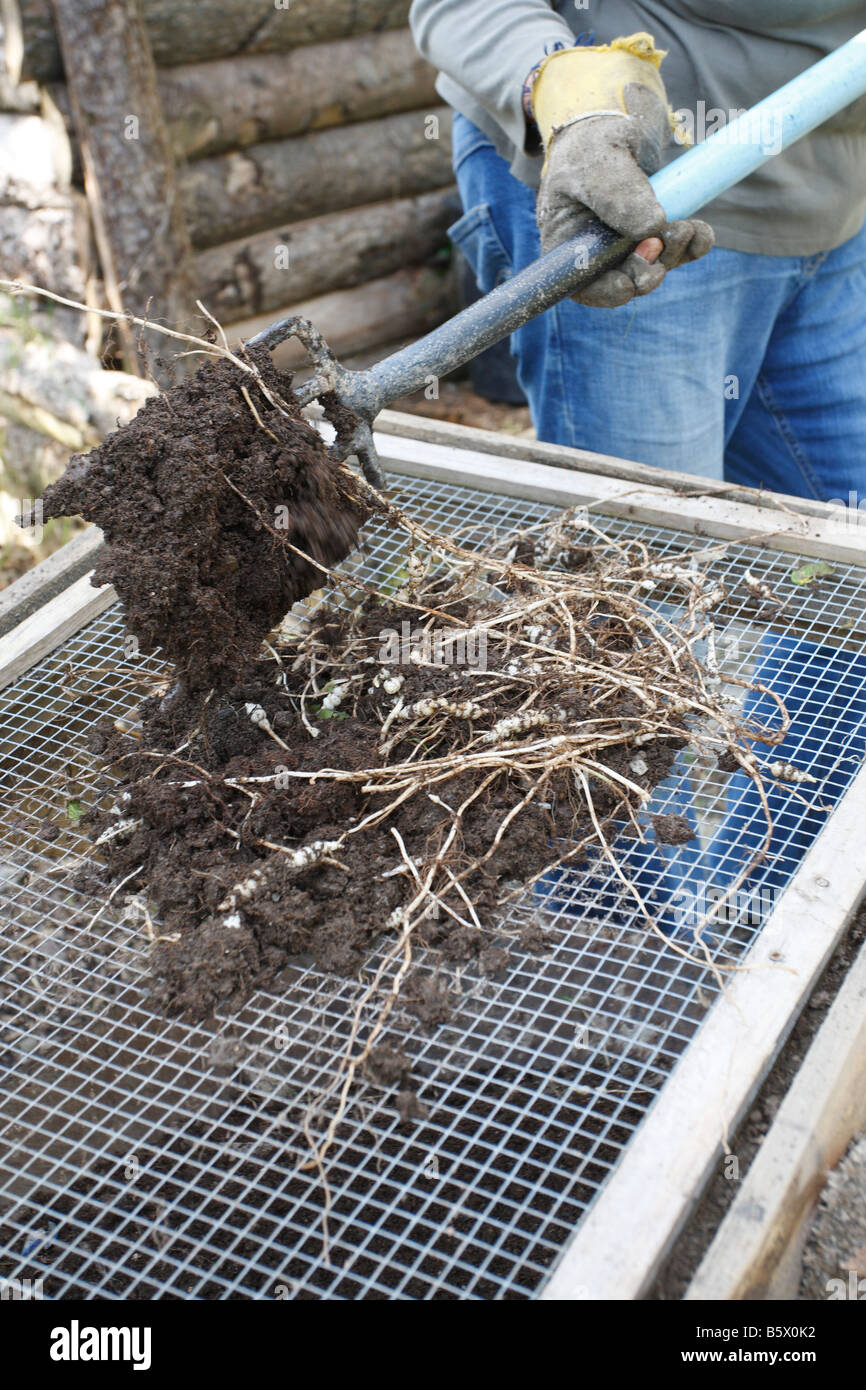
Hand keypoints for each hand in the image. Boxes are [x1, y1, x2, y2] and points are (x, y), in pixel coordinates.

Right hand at [530, 35, 713, 305]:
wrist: (617, 114)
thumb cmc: (591, 140)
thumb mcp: (596, 162)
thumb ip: (618, 195)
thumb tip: (653, 229)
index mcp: (569, 242)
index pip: (583, 284)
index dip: (605, 292)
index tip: (627, 284)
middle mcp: (599, 249)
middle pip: (624, 280)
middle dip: (646, 270)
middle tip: (660, 244)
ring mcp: (632, 241)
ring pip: (656, 265)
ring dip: (674, 254)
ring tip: (685, 227)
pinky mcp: (660, 228)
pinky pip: (681, 249)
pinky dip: (695, 243)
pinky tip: (700, 230)